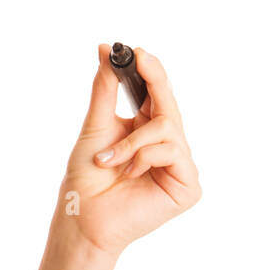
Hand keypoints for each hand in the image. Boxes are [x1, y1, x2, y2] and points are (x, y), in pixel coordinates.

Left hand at [53, 44, 202, 257]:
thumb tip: (105, 51)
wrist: (82, 219)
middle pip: (169, 104)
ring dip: (132, 141)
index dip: (150, 71)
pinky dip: (143, 158)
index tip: (135, 50)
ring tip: (106, 160)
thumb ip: (105, 91)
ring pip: (168, 126)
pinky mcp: (187, 185)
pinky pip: (172, 151)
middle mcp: (167, 146)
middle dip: (152, 80)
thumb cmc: (86, 180)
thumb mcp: (95, 127)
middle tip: (137, 58)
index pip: (156, 95)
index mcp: (147, 132)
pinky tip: (128, 175)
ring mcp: (179, 166)